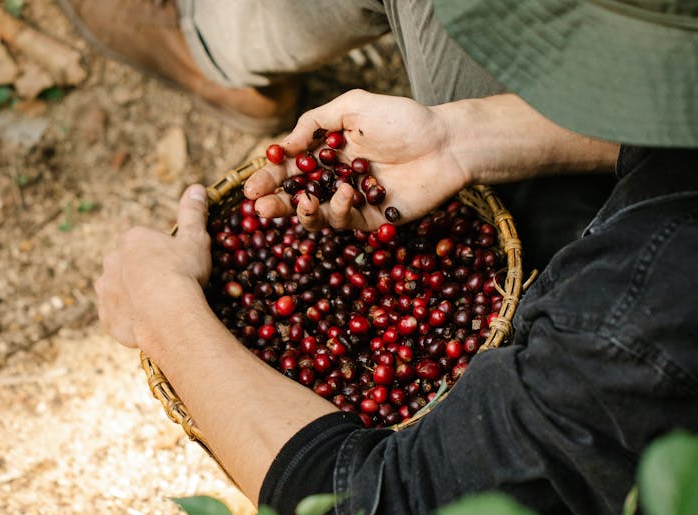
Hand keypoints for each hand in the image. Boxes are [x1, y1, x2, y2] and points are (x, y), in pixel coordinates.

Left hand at [94, 184, 211, 347]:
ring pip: (117, 289)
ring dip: (131, 295)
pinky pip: (116, 315)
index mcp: (131, 239)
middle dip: (141, 273)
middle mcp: (112, 261)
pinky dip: (128, 318)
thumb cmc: (183, 272)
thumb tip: (197, 187)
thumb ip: (193, 214)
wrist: (168, 314)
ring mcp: (106, 290)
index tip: (174, 267)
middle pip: (126, 264)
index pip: (141, 242)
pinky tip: (147, 323)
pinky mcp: (106, 316)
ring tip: (156, 308)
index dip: (159, 255)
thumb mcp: (195, 240)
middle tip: (166, 288)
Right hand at [244, 91, 619, 233]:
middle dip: (275, 202)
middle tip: (259, 206)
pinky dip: (340, 211)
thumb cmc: (404, 120)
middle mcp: (336, 179)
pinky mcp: (372, 220)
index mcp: (328, 153)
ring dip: (302, 212)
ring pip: (316, 216)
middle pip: (296, 196)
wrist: (446, 143)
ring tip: (303, 201)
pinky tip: (346, 194)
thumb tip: (284, 145)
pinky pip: (346, 223)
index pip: (289, 168)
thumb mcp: (354, 107)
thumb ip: (315, 122)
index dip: (269, 177)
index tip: (251, 186)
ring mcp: (353, 202)